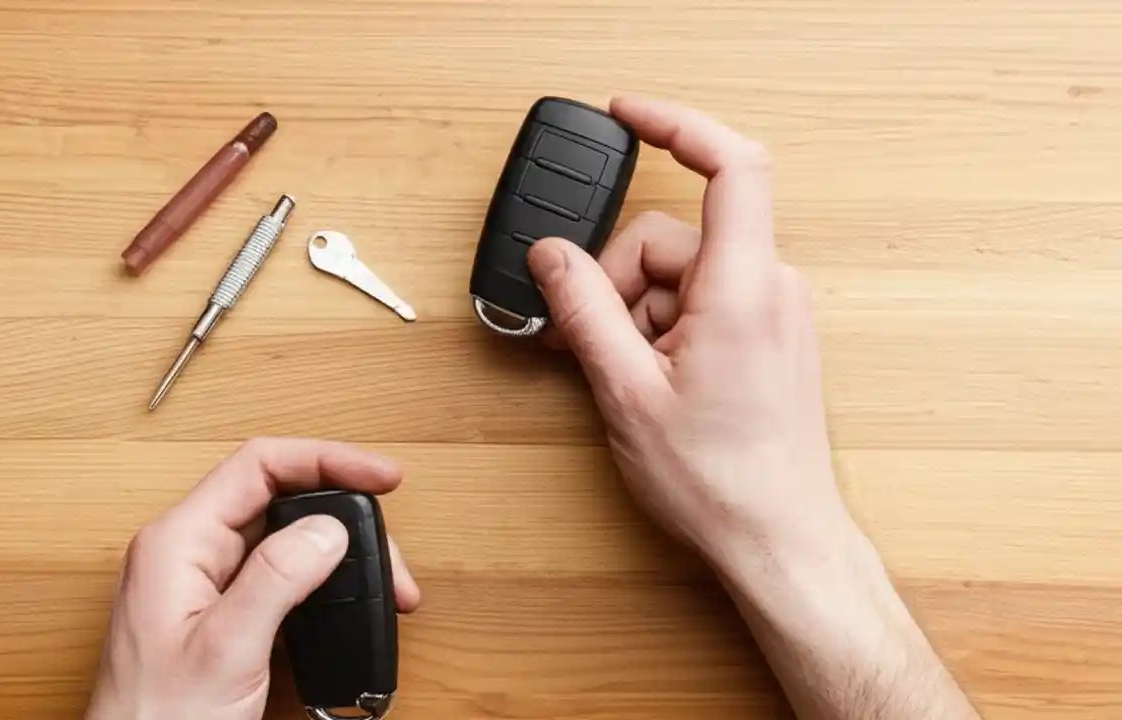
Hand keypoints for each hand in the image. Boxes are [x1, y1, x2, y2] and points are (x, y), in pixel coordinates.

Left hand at [85, 438, 420, 719]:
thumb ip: (276, 580)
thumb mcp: (226, 650)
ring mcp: (201, 582)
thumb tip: (327, 528)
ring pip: (283, 537)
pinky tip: (347, 600)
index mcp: (177, 542)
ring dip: (338, 554)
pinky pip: (277, 574)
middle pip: (278, 497)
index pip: (259, 466)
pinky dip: (321, 581)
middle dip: (344, 515)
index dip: (326, 460)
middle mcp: (187, 552)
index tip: (379, 475)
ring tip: (384, 586)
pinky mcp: (217, 612)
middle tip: (391, 555)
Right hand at [527, 96, 849, 573]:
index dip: (675, 124)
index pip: (729, 165)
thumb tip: (550, 256)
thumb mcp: (625, 391)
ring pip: (679, 273)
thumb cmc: (719, 481)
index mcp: (743, 288)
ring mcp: (773, 311)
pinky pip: (701, 299)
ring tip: (621, 377)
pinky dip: (661, 325)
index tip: (626, 115)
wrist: (777, 540)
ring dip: (635, 313)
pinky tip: (644, 376)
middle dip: (615, 282)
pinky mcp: (768, 333)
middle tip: (584, 344)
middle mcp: (770, 286)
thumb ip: (583, 309)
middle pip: (670, 238)